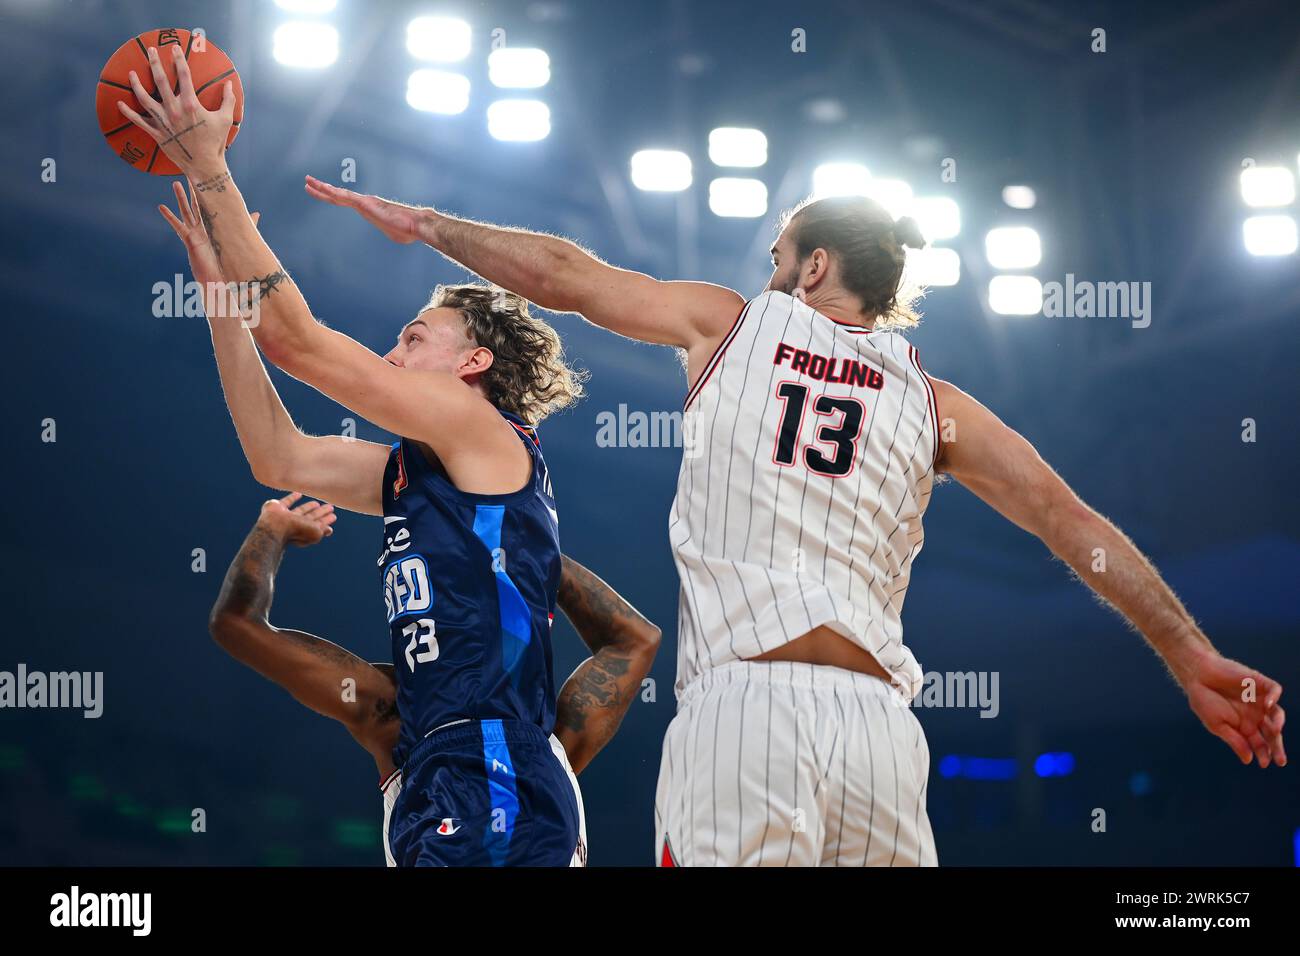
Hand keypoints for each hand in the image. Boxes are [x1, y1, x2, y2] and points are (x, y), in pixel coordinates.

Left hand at [117, 43, 234, 178]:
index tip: (174, 48)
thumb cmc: (216, 142)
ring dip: (136, 84)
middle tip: (150, 51)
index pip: (183, 75)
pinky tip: (120, 103)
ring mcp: (164, 122)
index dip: (178, 59)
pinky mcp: (157, 134)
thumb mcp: (226, 119)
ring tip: (131, 73)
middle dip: (155, 63)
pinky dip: (128, 112)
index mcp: (191, 104)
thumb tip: (230, 84)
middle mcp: (174, 110)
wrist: (205, 165)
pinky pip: (138, 121)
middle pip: (160, 81)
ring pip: (144, 98)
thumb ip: (228, 100)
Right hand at [159, 179, 259, 281]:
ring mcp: (195, 233)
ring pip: (187, 210)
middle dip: (194, 190)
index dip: (208, 193)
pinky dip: (169, 217)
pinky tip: (161, 207)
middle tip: (190, 173)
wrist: (219, 280)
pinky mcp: (189, 240)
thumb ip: (246, 226)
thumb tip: (256, 214)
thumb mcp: (237, 240)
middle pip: (198, 204)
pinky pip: (178, 226)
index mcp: (214, 227)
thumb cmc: (227, 263)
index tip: (207, 178)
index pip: (211, 205)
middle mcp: (204, 228)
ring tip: (175, 183)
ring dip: (181, 197)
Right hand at [257, 493, 336, 546]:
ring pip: (300, 511)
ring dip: (308, 507)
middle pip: (310, 518)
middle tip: (330, 507)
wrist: (276, 526)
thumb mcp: (315, 532)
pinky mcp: (276, 508)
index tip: (333, 516)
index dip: (325, 521)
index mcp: (304, 532)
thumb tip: (329, 529)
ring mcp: (285, 517)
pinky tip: (298, 494)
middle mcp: (295, 525)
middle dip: (320, 514)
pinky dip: (292, 498)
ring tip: (317, 503)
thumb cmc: (297, 531)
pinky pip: (286, 502)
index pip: (318, 525)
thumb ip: (322, 529)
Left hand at [304, 175, 423, 243]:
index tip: (322, 192)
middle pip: (338, 195)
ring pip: (338, 194)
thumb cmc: (408, 231)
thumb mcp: (394, 233)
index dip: (333, 196)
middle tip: (308, 182)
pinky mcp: (365, 204)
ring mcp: (364, 202)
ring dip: (322, 188)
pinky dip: (332, 192)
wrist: (416, 225)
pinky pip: (344, 197)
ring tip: (308, 181)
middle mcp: (364, 203)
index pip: (346, 202)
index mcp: (369, 209)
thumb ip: (390, 231)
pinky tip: (321, 188)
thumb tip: (396, 233)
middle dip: (322, 189)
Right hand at [1181, 649, 1285, 766]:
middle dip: (1276, 746)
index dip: (1263, 753)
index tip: (1263, 763)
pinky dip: (1274, 696)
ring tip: (1276, 730)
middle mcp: (1255, 715)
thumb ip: (1234, 740)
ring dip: (1279, 723)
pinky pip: (1274, 690)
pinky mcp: (1259, 683)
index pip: (1260, 743)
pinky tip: (1267, 704)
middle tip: (1279, 760)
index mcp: (1244, 727)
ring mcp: (1259, 699)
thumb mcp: (1217, 725)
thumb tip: (1248, 759)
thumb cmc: (1204, 701)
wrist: (1197, 675)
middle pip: (1272, 732)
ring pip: (1277, 713)